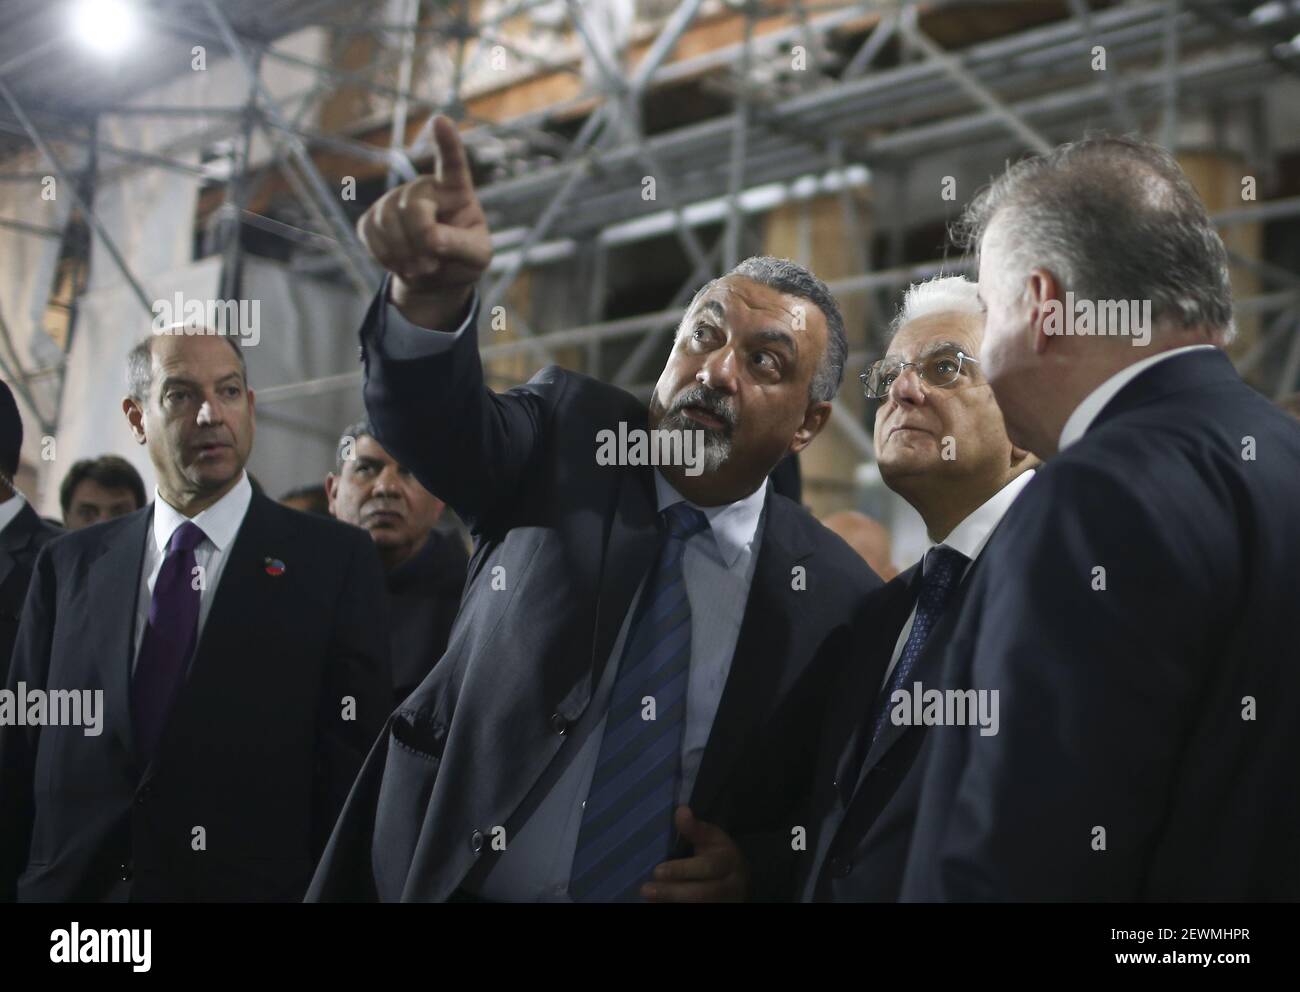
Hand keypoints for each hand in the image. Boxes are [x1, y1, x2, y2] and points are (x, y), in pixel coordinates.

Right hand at [356, 115, 492, 328]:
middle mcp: (424, 187)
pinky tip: (401, 262)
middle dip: (422, 242)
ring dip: (404, 254)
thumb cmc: (462, 261)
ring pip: (387, 221)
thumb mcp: (477, 257)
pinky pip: (370, 233)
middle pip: (414, 208)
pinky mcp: (373, 216)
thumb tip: (432, 240)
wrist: (434, 277)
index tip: (440, 120)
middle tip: (433, 263)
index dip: (447, 143)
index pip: (453, 163)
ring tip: (420, 266)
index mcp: (456, 190)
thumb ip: (461, 246)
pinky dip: (386, 257)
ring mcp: (395, 199)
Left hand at [641, 806, 750, 902]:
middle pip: (702, 893)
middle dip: (673, 892)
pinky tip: (656, 904)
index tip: (657, 871)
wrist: (738, 879)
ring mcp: (721, 901)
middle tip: (646, 889)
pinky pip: (694, 909)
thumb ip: (695, 828)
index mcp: (727, 862)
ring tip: (648, 897)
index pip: (707, 867)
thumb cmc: (718, 853)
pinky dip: (673, 907)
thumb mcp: (712, 837)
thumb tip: (681, 811)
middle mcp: (728, 885)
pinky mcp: (714, 907)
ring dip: (672, 902)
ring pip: (699, 904)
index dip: (682, 870)